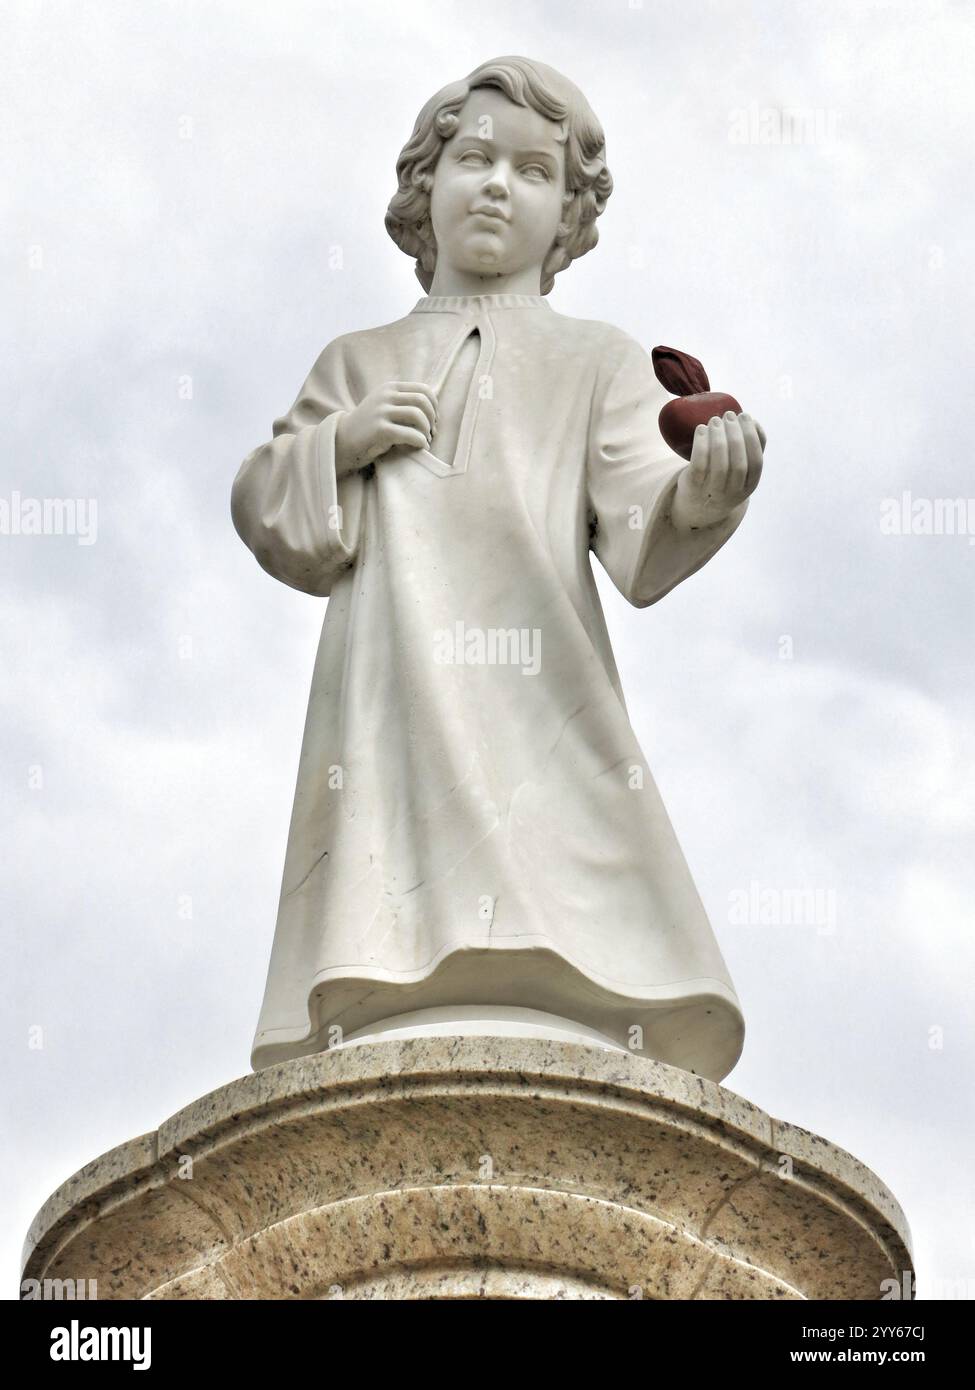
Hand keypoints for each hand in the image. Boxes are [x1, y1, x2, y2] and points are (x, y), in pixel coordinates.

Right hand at [334, 381, 437, 477]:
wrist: (342, 440)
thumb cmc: (369, 427)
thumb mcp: (384, 406)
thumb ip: (403, 402)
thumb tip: (434, 409)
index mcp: (390, 388)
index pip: (423, 390)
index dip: (434, 406)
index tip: (433, 421)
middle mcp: (385, 396)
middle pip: (423, 401)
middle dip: (432, 419)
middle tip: (431, 433)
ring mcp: (381, 412)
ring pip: (418, 415)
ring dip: (427, 430)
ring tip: (425, 440)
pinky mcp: (380, 430)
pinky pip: (410, 434)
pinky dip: (420, 442)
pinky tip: (421, 447)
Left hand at [669, 411, 765, 532]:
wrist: (699, 506)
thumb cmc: (725, 478)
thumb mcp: (743, 468)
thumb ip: (753, 446)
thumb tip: (754, 422)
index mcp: (750, 485)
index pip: (756, 462)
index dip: (751, 437)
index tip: (745, 416)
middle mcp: (733, 491)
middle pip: (738, 463)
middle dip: (735, 435)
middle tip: (728, 415)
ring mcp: (712, 492)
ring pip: (719, 464)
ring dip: (718, 437)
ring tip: (715, 420)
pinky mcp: (693, 487)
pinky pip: (699, 465)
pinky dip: (701, 444)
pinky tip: (701, 429)